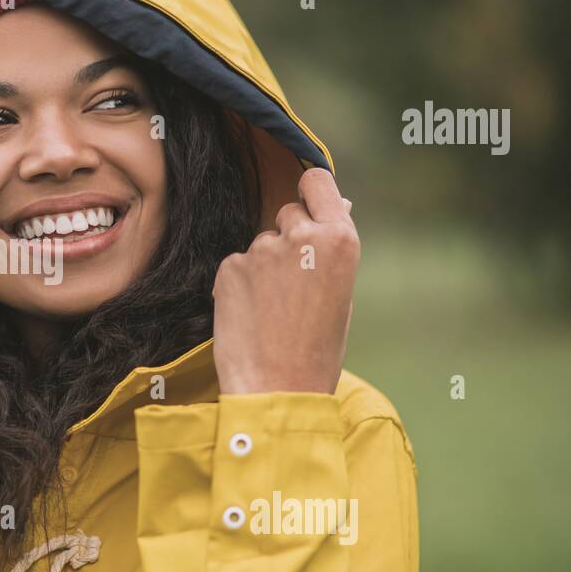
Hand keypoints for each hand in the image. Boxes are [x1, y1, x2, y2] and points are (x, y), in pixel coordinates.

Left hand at [212, 167, 358, 395]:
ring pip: (260, 243)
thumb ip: (333, 248)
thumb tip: (340, 205)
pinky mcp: (229, 267)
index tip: (307, 209)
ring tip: (273, 311)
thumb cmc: (318, 349)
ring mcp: (261, 251)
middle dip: (287, 237)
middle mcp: (300, 235)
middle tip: (292, 285)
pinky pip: (236, 265)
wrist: (279, 390)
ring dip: (263, 267)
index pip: (317, 181)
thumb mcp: (341, 293)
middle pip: (287, 213)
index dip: (310, 193)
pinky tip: (251, 316)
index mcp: (339, 239)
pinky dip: (240, 284)